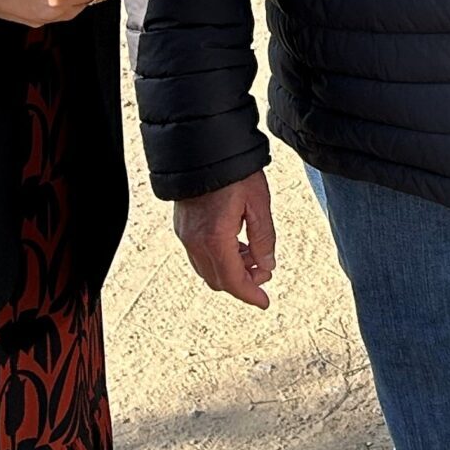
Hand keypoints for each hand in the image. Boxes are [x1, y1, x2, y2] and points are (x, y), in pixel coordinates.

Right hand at [174, 170, 276, 308]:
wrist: (203, 148)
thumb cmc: (233, 171)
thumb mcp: (259, 203)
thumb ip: (264, 238)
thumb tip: (267, 265)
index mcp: (215, 238)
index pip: (233, 280)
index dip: (250, 295)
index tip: (264, 302)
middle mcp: (194, 241)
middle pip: (218, 280)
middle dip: (243, 282)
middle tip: (264, 272)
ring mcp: (185, 234)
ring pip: (207, 269)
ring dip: (231, 270)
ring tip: (254, 255)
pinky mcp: (182, 226)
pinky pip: (200, 254)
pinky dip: (219, 258)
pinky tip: (237, 244)